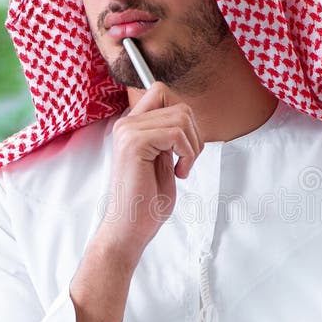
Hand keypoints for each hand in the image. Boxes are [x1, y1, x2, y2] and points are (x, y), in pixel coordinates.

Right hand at [70, 83, 201, 321]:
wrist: (129, 230)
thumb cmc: (147, 202)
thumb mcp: (163, 160)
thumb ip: (169, 136)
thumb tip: (186, 115)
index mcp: (132, 126)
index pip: (161, 91)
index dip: (184, 116)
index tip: (184, 147)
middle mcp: (126, 124)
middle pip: (179, 105)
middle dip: (195, 134)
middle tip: (186, 161)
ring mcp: (127, 132)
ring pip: (182, 117)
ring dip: (192, 146)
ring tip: (182, 168)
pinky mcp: (133, 144)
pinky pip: (176, 134)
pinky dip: (188, 154)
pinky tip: (179, 173)